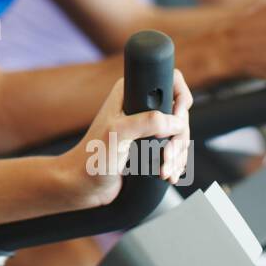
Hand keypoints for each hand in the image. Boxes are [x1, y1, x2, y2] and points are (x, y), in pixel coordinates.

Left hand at [62, 70, 191, 209]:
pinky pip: (173, 150)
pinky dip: (175, 163)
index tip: (178, 120)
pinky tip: (168, 174)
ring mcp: (145, 127)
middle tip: (168, 156)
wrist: (84, 184)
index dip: (181, 99)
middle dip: (179, 138)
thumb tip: (176, 122)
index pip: (169, 81)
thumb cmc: (92, 158)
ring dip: (178, 155)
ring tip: (165, 170)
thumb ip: (146, 122)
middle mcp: (139, 106)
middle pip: (179, 113)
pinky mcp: (148, 146)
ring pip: (179, 134)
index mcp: (130, 93)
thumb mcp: (119, 134)